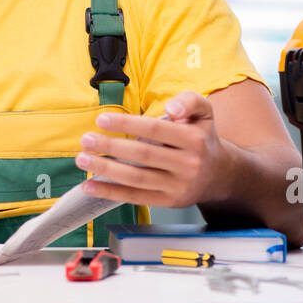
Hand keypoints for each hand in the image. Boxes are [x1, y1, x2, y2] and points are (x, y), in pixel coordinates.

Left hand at [75, 91, 230, 208]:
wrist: (219, 174)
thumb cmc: (203, 138)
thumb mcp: (204, 112)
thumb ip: (189, 101)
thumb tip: (171, 109)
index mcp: (194, 139)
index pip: (155, 129)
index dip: (127, 124)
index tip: (102, 120)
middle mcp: (188, 164)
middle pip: (143, 154)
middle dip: (111, 146)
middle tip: (86, 140)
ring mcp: (178, 186)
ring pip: (136, 178)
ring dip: (106, 170)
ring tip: (83, 160)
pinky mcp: (168, 202)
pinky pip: (136, 197)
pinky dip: (111, 193)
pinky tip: (91, 186)